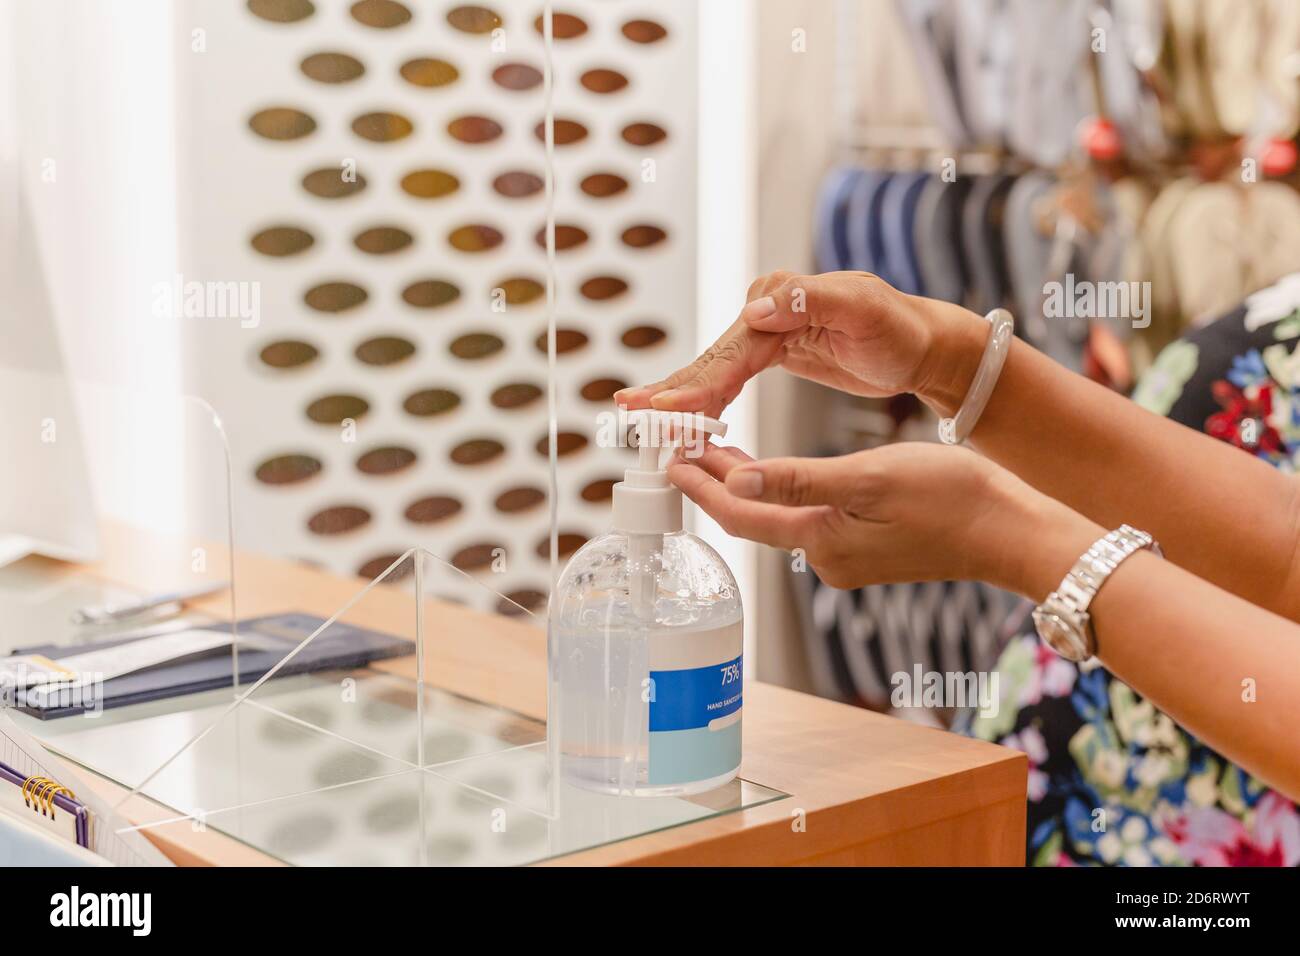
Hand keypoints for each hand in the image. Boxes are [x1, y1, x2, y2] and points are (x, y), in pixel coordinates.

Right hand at [615, 271, 985, 417]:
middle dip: (674, 389)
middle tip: (632, 412)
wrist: (923, 343)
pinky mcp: (773, 349)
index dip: (700, 383)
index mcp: (782, 296)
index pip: (731, 348)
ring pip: (715, 367)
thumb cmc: (901, 329)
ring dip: (680, 394)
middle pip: (713, 356)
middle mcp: (768, 307)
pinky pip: (729, 374)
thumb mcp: (863, 311)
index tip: (669, 410)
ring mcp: (767, 328)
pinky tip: (683, 413)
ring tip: (638, 414)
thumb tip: (754, 310)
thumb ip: (807, 302)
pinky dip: (705, 395)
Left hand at [666, 442, 1097, 598]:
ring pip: (776, 516)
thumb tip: (734, 481)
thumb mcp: (870, 477)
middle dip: (713, 479)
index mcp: (820, 538)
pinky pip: (805, 518)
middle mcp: (824, 556)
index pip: (739, 511)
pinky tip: (772, 468)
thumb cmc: (950, 497)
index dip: (700, 482)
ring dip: (744, 482)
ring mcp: (843, 557)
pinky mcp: (862, 550)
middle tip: (679, 441)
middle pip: (751, 515)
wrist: (1009, 531)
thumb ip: (798, 479)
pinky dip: (780, 490)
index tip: (668, 453)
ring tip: (712, 446)